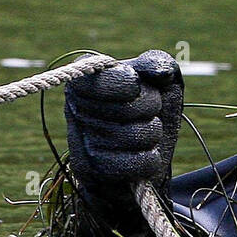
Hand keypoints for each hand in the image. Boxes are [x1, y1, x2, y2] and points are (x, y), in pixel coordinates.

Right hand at [64, 50, 183, 199]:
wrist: (139, 158)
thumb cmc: (147, 113)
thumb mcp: (159, 83)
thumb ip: (158, 64)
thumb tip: (161, 72)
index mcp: (85, 79)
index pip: (109, 78)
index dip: (130, 83)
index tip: (135, 85)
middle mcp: (76, 108)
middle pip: (134, 105)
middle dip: (152, 108)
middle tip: (144, 112)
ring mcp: (83, 142)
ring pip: (140, 134)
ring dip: (152, 134)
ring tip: (140, 134)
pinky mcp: (94, 172)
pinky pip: (140, 162)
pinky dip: (150, 159)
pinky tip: (137, 156)